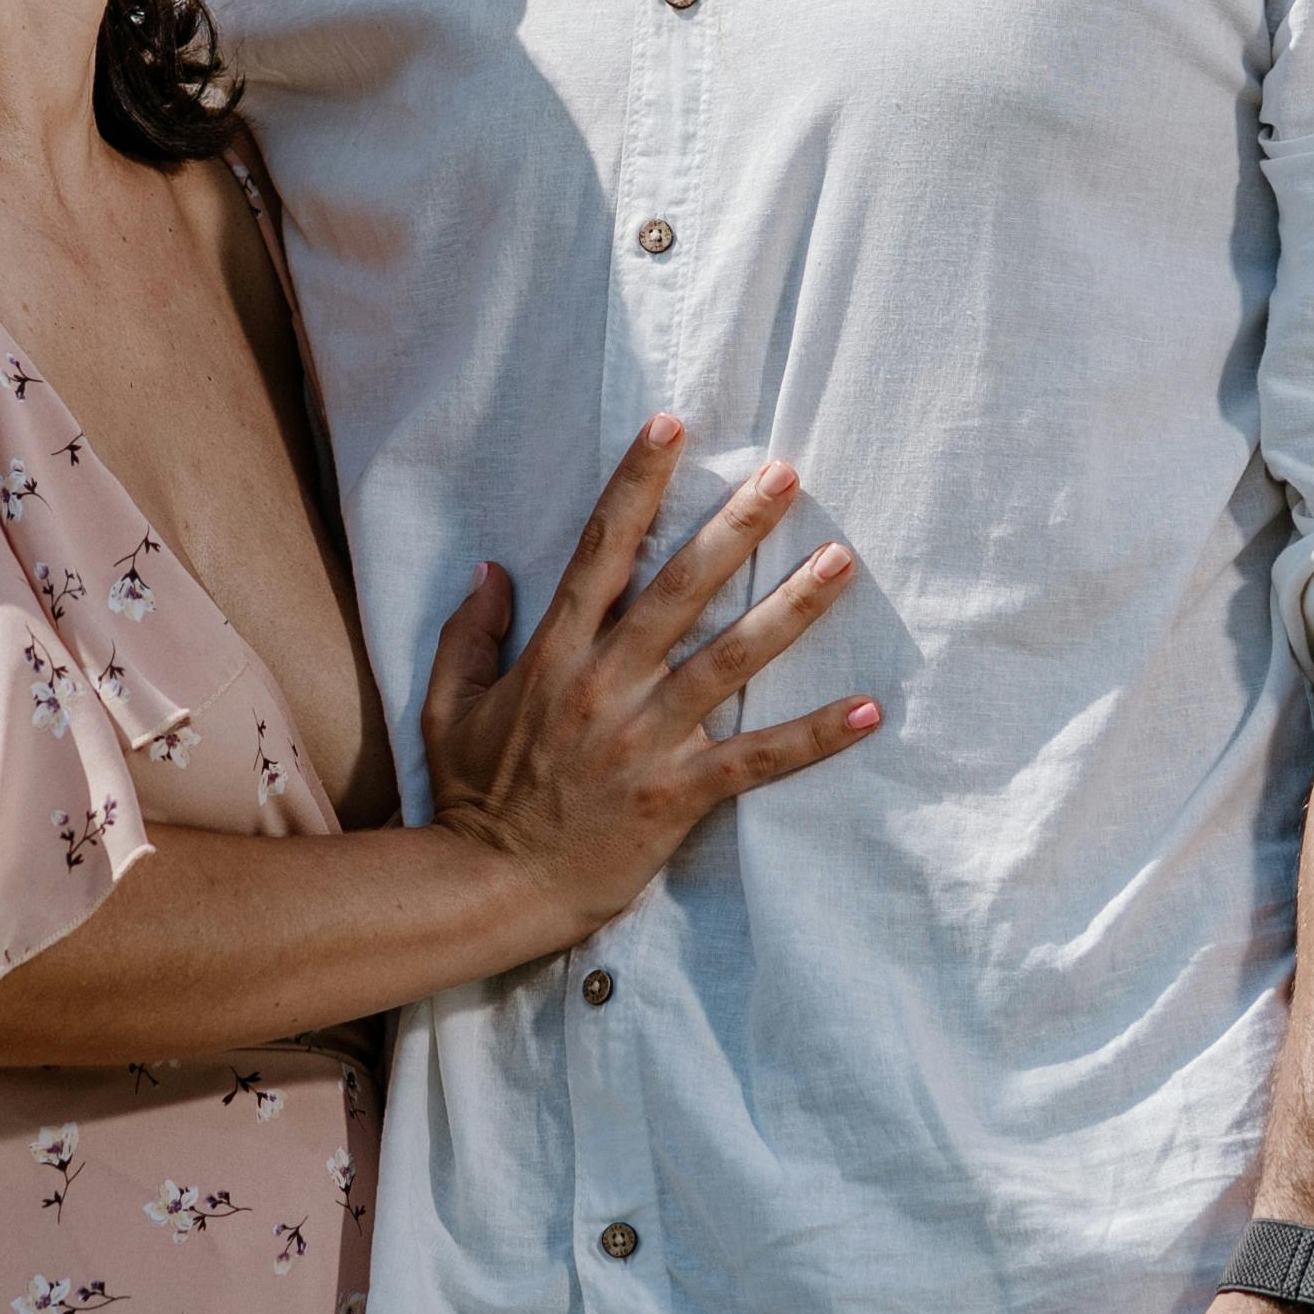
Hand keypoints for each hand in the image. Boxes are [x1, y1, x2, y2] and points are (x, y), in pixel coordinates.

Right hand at [419, 418, 878, 951]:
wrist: (488, 888)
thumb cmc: (471, 799)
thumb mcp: (448, 706)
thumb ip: (468, 634)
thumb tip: (494, 570)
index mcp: (555, 655)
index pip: (601, 550)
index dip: (638, 482)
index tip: (672, 425)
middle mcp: (605, 684)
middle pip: (681, 586)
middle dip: (736, 524)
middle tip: (787, 474)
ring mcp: (644, 739)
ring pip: (731, 658)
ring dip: (791, 606)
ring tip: (841, 560)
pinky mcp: (675, 794)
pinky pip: (757, 759)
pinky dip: (813, 735)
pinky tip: (866, 709)